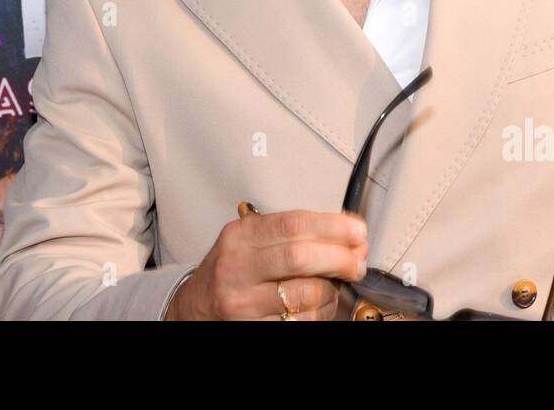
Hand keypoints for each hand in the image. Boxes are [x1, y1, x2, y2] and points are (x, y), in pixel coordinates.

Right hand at [165, 209, 368, 320]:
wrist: (195, 309)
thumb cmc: (230, 272)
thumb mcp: (249, 241)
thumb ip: (291, 233)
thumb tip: (346, 232)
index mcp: (240, 237)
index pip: (293, 224)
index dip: (333, 227)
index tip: (357, 232)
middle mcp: (237, 268)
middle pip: (301, 258)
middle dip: (340, 258)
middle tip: (358, 261)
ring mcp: (243, 304)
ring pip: (306, 295)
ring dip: (333, 291)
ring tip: (336, 285)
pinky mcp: (252, 329)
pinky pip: (301, 322)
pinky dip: (320, 313)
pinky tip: (320, 305)